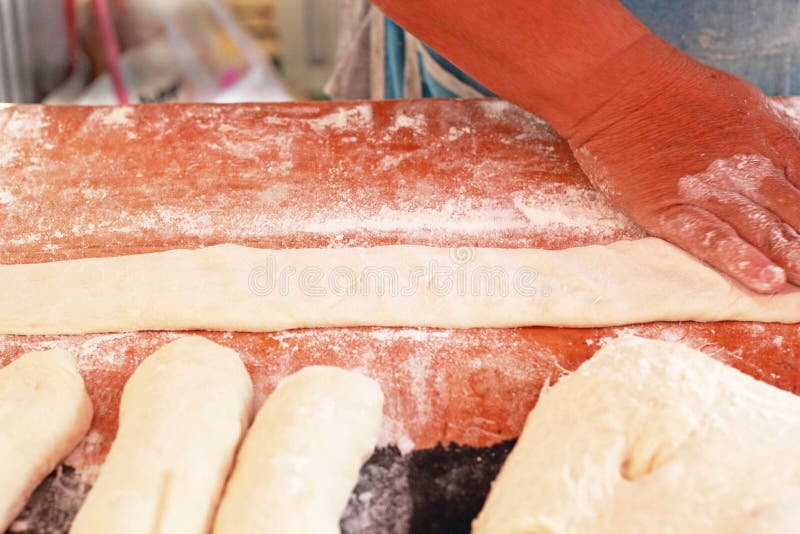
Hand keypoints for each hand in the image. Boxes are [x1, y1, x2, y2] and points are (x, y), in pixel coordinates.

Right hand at [568, 46, 799, 293]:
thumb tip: (793, 158)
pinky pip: (710, 238)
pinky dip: (740, 259)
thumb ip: (774, 136)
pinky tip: (765, 279)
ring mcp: (708, 190)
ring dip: (792, 259)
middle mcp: (747, 168)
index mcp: (771, 139)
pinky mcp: (670, 209)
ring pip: (763, 230)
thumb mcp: (744, 103)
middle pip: (797, 213)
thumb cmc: (676, 92)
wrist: (619, 89)